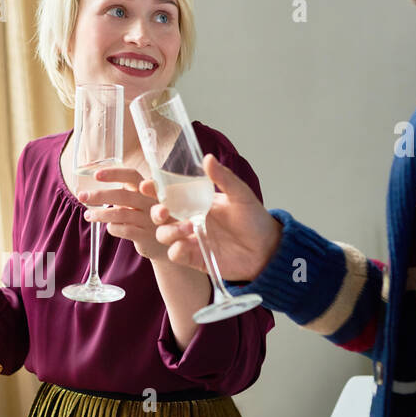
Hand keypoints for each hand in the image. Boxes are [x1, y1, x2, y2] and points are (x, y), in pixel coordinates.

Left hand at [78, 166, 167, 260]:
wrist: (171, 242)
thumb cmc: (151, 216)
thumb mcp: (143, 201)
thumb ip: (126, 193)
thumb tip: (93, 187)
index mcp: (150, 188)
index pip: (132, 175)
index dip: (114, 174)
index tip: (96, 175)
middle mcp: (151, 201)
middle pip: (123, 195)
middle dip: (100, 195)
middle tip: (82, 196)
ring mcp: (150, 220)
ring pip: (121, 214)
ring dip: (100, 214)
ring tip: (88, 215)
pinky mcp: (146, 236)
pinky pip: (123, 230)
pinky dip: (112, 228)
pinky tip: (108, 226)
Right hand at [147, 155, 281, 281]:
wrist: (267, 249)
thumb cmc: (254, 220)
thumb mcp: (240, 195)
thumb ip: (223, 178)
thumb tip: (208, 158)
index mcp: (196, 202)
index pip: (169, 194)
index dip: (154, 190)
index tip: (148, 185)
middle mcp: (189, 220)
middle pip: (159, 216)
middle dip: (155, 212)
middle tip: (162, 211)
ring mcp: (190, 239)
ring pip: (163, 235)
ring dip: (169, 231)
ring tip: (189, 227)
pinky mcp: (194, 258)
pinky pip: (175, 254)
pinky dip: (177, 249)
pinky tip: (189, 244)